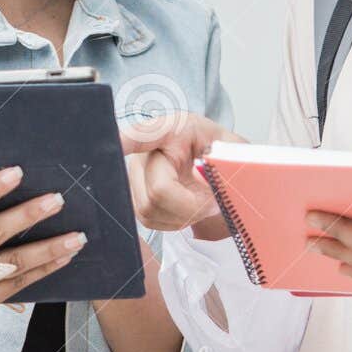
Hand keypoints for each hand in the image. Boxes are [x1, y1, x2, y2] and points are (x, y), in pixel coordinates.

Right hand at [120, 113, 243, 234]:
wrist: (211, 164)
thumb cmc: (219, 151)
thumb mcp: (234, 148)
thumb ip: (229, 160)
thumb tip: (208, 177)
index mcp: (172, 129)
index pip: (143, 134)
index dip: (126, 140)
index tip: (116, 143)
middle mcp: (145, 150)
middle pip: (158, 191)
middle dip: (191, 205)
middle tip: (213, 201)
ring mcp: (134, 174)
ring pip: (150, 210)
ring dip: (183, 216)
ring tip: (202, 202)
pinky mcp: (133, 195)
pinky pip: (148, 220)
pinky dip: (173, 221)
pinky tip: (186, 208)